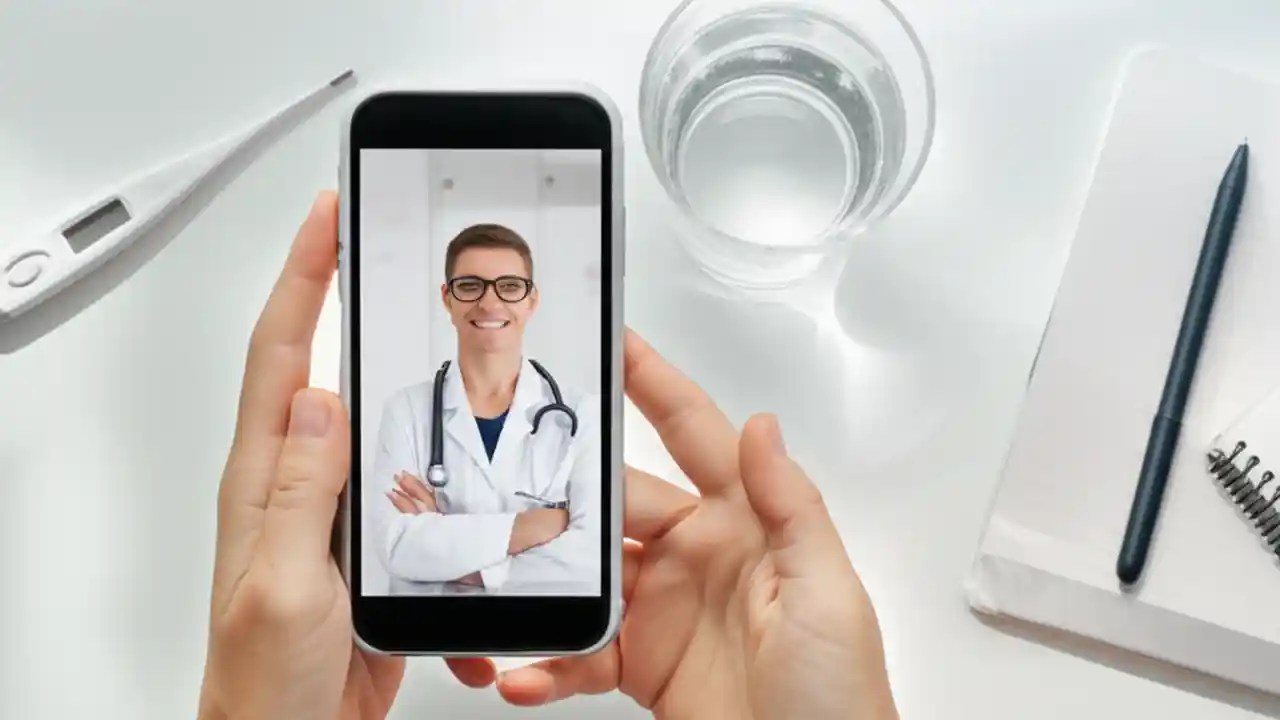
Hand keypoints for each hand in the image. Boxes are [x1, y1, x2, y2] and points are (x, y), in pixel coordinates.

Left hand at [198, 192, 491, 718]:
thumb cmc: (266, 684)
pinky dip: (434, 458)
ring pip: (370, 416)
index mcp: (268, 481)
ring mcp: (333, 509)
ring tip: (436, 332)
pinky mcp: (369, 539)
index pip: (281, 354)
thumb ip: (298, 496)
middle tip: (380, 245)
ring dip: (399, 373)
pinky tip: (456, 457)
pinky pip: (405, 477)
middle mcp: (297, 483)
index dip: (303, 277)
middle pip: (320, 362)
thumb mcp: (283, 587)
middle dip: (345, 294)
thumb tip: (318, 402)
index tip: (329, 218)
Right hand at [449, 330, 898, 719]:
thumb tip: (762, 428)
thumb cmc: (840, 697)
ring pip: (587, 575)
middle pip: (617, 503)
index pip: (694, 435)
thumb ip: (790, 507)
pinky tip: (530, 671)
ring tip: (508, 592)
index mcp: (746, 523)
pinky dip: (550, 660)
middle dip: (567, 494)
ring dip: (546, 584)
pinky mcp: (640, 665)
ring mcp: (664, 609)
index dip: (654, 385)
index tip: (615, 343)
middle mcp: (699, 554)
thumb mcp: (825, 592)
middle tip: (514, 486)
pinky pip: (581, 649)